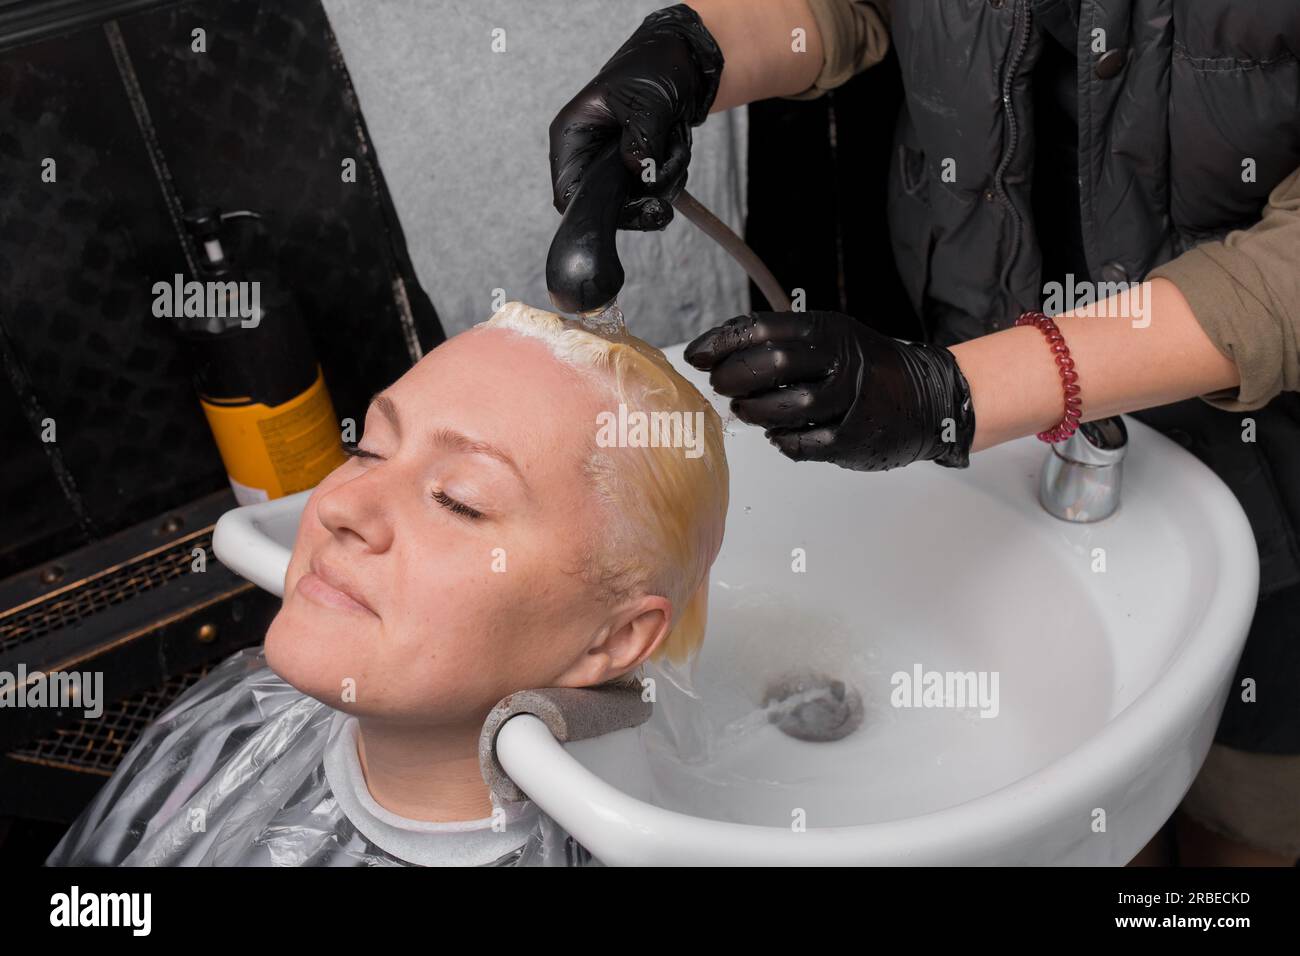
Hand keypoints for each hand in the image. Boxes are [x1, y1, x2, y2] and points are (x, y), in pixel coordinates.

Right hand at [548, 4, 723, 231]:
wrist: (685, 59)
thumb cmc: (654, 66)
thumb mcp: (647, 100)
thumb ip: (642, 139)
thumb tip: (641, 174)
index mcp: (574, 135)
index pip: (568, 192)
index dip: (596, 208)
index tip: (637, 205)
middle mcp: (590, 154)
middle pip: (609, 203)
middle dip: (645, 190)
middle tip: (668, 170)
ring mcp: (615, 163)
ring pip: (640, 198)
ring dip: (667, 174)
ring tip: (672, 136)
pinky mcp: (638, 167)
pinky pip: (658, 189)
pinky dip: (675, 170)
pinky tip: (675, 141)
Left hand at [684, 311, 976, 470]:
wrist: (928, 398)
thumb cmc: (867, 369)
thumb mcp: (830, 338)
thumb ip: (782, 340)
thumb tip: (720, 350)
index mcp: (828, 331)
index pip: (763, 328)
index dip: (722, 343)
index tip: (696, 355)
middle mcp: (840, 361)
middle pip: (772, 365)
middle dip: (734, 377)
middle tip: (721, 385)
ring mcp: (848, 402)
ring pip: (785, 407)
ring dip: (754, 412)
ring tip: (745, 410)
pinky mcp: (853, 439)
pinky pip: (802, 444)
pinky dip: (781, 440)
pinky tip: (776, 434)